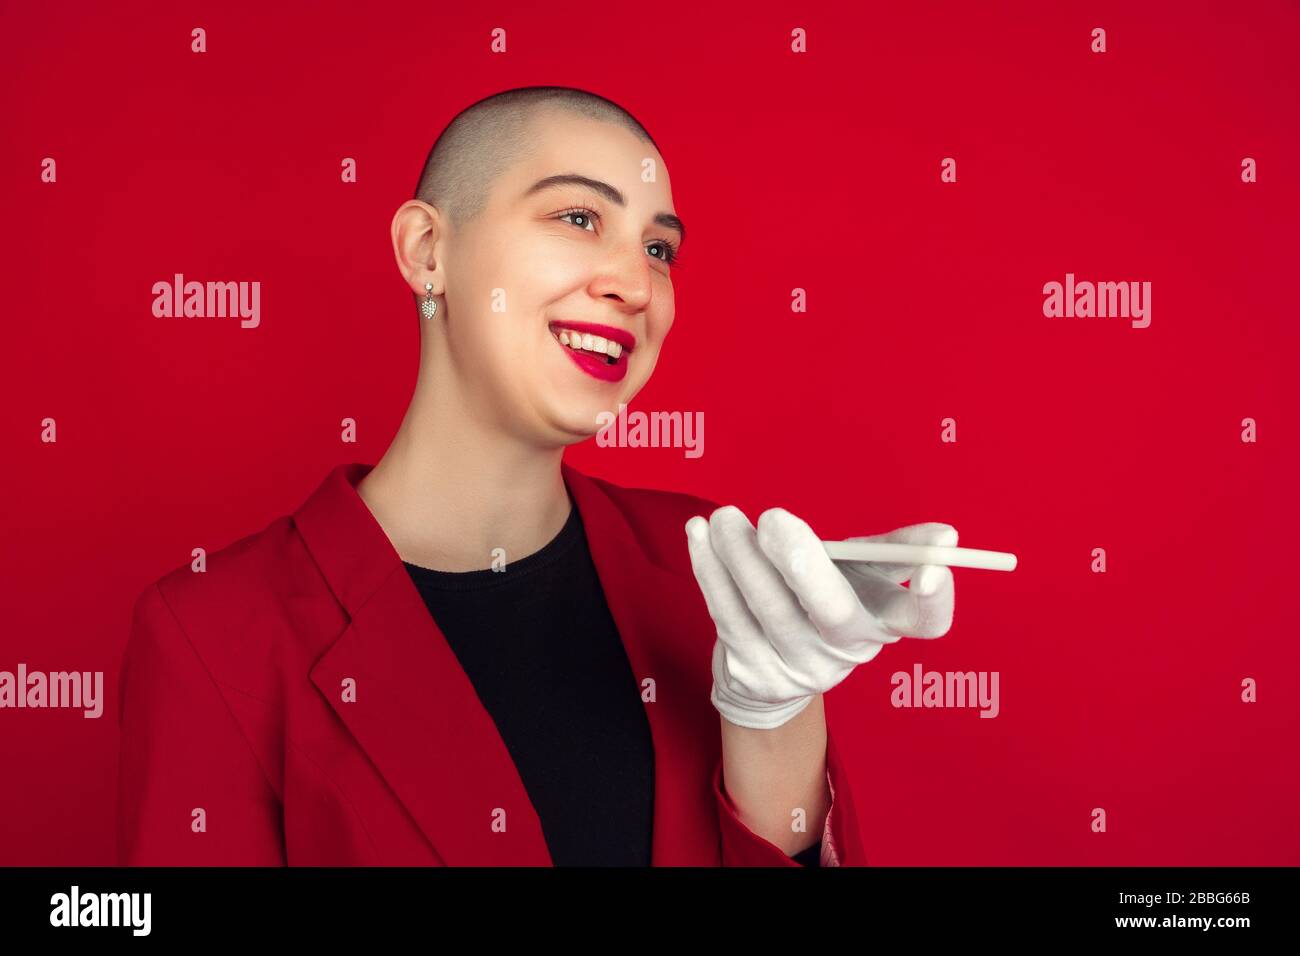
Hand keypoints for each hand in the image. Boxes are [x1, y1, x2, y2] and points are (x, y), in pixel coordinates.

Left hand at [685, 507, 957, 730]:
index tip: (934, 567)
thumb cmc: (825, 599)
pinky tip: (700, 536)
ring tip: (725, 518)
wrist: (773, 664)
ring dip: (740, 558)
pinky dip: (710, 571)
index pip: (925, 622)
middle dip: (802, 564)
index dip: (936, 601)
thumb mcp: (863, 573)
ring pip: (767, 609)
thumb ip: (898, 549)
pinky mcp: (752, 673)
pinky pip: (727, 616)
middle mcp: (848, 651)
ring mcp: (799, 668)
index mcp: (885, 623)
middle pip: (834, 614)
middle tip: (773, 518)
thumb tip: (945, 538)